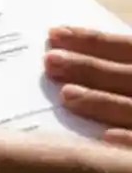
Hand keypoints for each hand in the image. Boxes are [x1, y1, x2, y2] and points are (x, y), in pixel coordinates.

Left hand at [46, 26, 131, 146]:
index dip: (94, 41)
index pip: (128, 48)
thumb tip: (87, 54)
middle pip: (130, 76)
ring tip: (66, 95)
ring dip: (105, 102)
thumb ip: (124, 66)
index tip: (55, 33)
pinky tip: (107, 138)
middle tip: (50, 61)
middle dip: (90, 67)